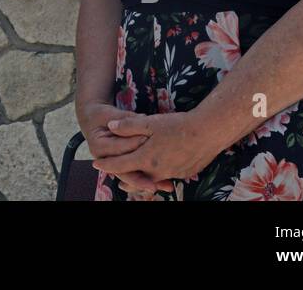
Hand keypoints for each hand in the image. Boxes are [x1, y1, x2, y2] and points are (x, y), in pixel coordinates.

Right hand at [77, 101, 170, 195]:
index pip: (119, 147)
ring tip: (163, 186)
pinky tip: (161, 184)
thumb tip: (143, 118)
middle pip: (124, 169)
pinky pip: (133, 174)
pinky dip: (146, 178)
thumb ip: (126, 118)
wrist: (93, 122)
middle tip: (158, 172)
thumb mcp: (110, 113)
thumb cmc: (102, 116)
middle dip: (141, 174)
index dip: (134, 142)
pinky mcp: (121, 167)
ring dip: (146, 181)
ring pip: (129, 176)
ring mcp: (111, 166)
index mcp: (98, 146)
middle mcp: (103, 160)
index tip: (149, 139)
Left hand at [91, 111, 218, 192]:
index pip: (120, 165)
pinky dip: (155, 176)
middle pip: (134, 177)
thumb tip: (110, 126)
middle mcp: (157, 171)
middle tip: (111, 174)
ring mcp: (171, 174)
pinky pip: (164, 177)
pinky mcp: (184, 173)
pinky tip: (154, 170)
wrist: (208, 133)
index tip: (95, 163)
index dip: (106, 165)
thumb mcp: (149, 122)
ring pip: (150, 179)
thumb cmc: (178, 126)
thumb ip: (128, 126)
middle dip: (121, 175)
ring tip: (130, 174)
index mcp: (146, 158)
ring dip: (139, 177)